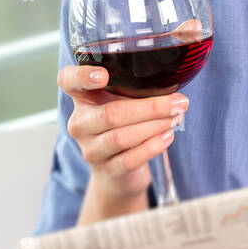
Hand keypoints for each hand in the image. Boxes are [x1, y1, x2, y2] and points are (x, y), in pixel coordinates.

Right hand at [59, 62, 188, 206]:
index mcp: (82, 99)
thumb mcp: (122, 103)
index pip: (68, 81)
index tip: (103, 75)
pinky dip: (152, 146)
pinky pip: (130, 159)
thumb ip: (134, 90)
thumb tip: (171, 84)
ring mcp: (91, 149)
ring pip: (121, 137)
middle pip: (111, 114)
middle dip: (150, 107)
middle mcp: (80, 123)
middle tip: (178, 102)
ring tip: (176, 117)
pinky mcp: (107, 170)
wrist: (118, 173)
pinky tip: (168, 136)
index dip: (82, 77)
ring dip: (154, 126)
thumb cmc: (123, 127)